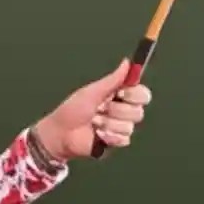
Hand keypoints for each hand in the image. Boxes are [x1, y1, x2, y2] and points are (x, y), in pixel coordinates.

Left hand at [31, 59, 152, 160]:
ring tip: (93, 122)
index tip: (121, 92)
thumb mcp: (92, 92)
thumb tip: (127, 62)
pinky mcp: (116, 141)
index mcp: (119, 96)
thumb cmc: (73, 109)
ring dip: (108, 123)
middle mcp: (123, 111)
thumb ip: (112, 79)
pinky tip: (97, 134)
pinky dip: (108, 136)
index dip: (135, 94)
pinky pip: (123, 139)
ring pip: (129, 126)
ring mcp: (120, 127)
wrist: (62, 133)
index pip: (141, 94)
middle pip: (138, 111)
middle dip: (117, 110)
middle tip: (100, 109)